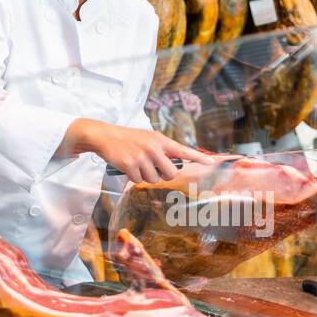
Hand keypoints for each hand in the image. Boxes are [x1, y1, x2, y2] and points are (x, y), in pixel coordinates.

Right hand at [68, 119, 220, 183]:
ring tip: (135, 163)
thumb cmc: (128, 139)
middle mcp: (153, 147)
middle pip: (170, 173)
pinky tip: (126, 165)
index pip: (183, 150)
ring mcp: (142, 156)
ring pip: (153, 179)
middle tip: (151, 168)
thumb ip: (161, 150)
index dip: (198, 157)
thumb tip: (173, 168)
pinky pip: (137, 180)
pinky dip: (131, 176)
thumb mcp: (147, 139)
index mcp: (160, 140)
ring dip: (144, 176)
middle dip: (162, 175)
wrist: (105, 136)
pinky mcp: (130, 164)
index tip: (211, 162)